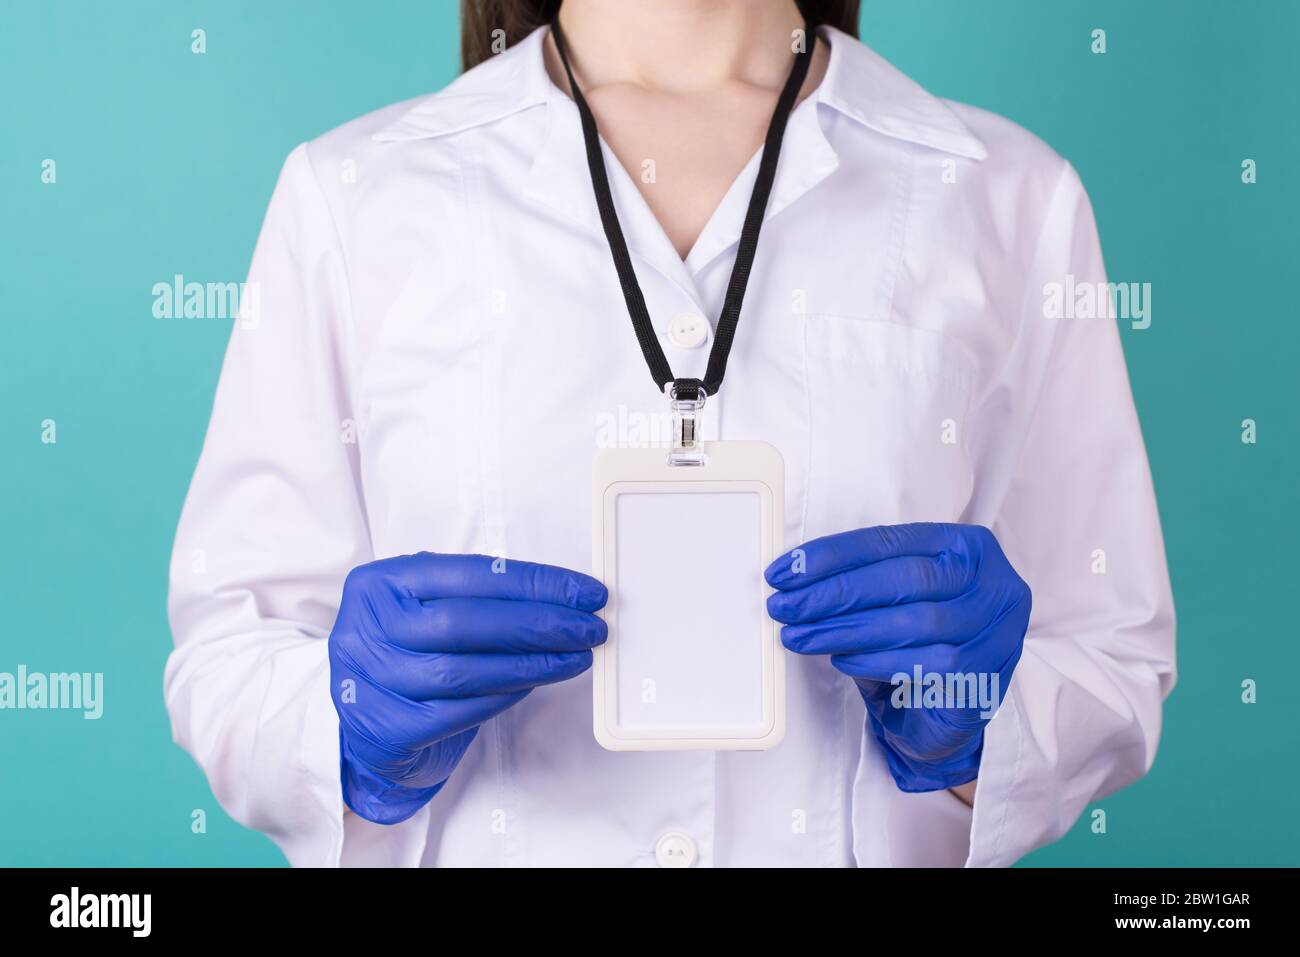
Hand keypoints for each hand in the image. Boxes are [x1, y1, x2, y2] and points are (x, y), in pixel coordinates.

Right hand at [328, 552, 607, 823]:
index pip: (471, 573)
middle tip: (591, 627)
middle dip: (541, 622)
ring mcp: (371, 682)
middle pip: (466, 621)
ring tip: (576, 657)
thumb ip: (476, 597)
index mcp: (380, 583)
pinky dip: (506, 695)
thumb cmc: (407, 656)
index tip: (584, 592)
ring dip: (533, 663)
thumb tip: (561, 596)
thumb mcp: (424, 609)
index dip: (536, 582)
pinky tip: (536, 683)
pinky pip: (461, 710)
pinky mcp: (387, 730)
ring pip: (465, 670)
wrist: (362, 729)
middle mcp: (366, 629)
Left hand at [766, 524, 1029, 791]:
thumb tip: (795, 576)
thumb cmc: (915, 644)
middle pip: (903, 578)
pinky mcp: (988, 673)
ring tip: (800, 635)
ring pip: (914, 622)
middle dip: (834, 592)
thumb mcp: (891, 599)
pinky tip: (841, 660)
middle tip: (784, 606)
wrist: (947, 714)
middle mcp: (992, 581)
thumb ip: (859, 579)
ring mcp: (998, 628)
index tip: (785, 571)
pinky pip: (926, 664)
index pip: (890, 541)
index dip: (832, 555)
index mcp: (965, 545)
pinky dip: (876, 660)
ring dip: (845, 629)